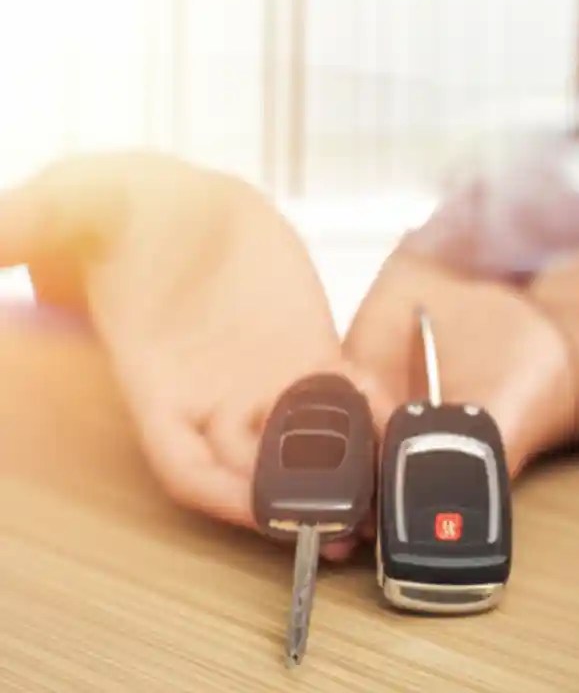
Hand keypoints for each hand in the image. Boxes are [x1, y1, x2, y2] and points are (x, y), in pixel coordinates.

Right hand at [0, 152, 354, 532]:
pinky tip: (397, 421)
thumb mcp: (69, 208)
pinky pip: (343, 395)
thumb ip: (23, 227)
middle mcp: (211, 395)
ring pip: (306, 446)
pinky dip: (369, 413)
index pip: (185, 466)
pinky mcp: (306, 351)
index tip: (267, 514)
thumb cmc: (118, 210)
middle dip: (297, 503)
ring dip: (343, 471)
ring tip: (384, 488)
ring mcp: (264, 376)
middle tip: (348, 526)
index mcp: (155, 384)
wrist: (176, 198)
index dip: (224, 497)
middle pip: (254, 472)